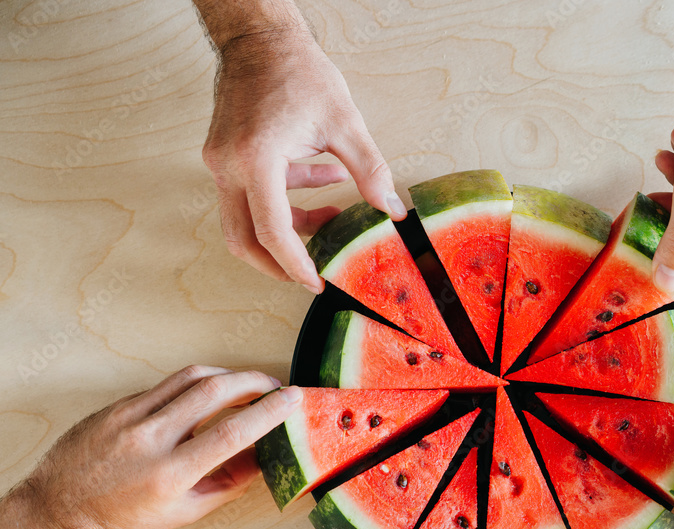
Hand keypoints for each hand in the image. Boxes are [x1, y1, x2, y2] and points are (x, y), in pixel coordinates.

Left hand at [19, 365, 300, 528]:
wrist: (61, 511)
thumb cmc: (124, 519)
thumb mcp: (185, 512)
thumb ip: (229, 481)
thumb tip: (265, 455)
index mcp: (170, 474)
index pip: (232, 432)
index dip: (269, 411)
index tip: (292, 398)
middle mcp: (149, 439)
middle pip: (214, 390)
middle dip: (253, 380)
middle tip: (273, 385)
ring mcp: (129, 417)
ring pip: (190, 377)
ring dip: (226, 375)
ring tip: (245, 384)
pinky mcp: (117, 405)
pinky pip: (165, 385)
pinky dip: (193, 386)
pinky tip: (205, 397)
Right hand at [202, 28, 405, 291]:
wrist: (259, 38)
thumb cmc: (297, 71)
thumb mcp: (345, 122)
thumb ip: (370, 170)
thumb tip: (391, 209)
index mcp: (255, 160)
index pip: (272, 232)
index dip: (295, 264)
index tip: (317, 282)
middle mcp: (228, 166)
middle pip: (243, 239)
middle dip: (278, 263)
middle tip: (312, 274)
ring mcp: (219, 162)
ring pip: (246, 219)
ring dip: (288, 228)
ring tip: (330, 217)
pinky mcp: (223, 156)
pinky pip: (250, 195)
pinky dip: (284, 200)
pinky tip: (323, 182)